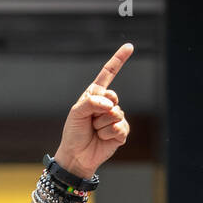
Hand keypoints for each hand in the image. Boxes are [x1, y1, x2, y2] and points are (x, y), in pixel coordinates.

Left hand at [52, 43, 132, 178]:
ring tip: (94, 131)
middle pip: (113, 97)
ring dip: (101, 125)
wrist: (76, 156)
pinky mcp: (122, 132)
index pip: (108, 74)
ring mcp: (116, 118)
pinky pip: (119, 127)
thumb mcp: (76, 113)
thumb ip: (91, 102)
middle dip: (99, 110)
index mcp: (95, 95)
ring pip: (115, 114)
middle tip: (90, 122)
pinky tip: (102, 139)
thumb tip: (111, 104)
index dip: (118, 60)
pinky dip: (107, 134)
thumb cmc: (74, 133)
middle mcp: (108, 104)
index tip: (129, 47)